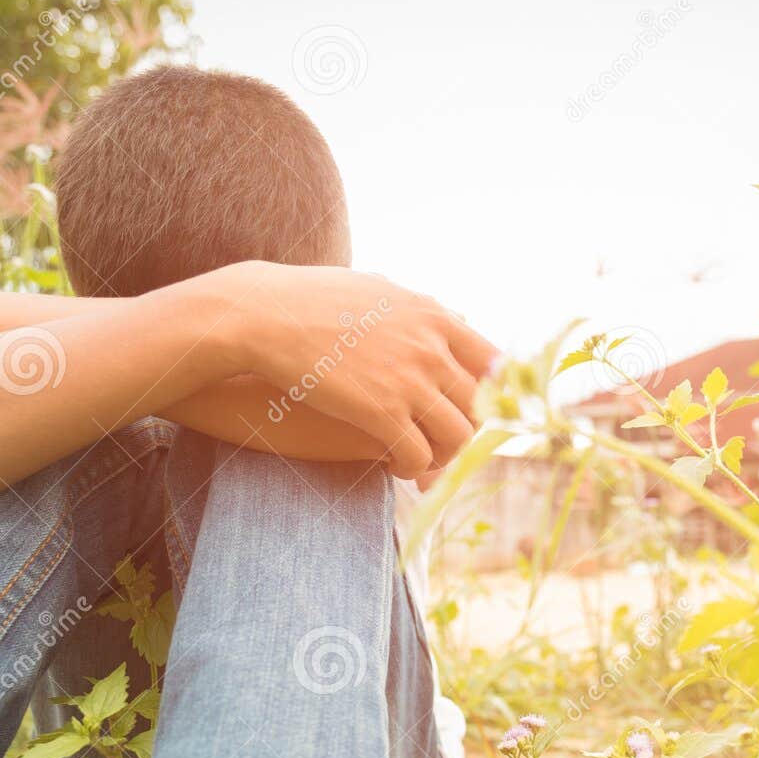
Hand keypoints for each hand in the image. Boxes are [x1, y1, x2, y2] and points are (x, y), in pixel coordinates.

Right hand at [210, 262, 499, 478]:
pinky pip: (419, 456)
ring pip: (457, 436)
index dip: (490, 395)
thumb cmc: (310, 299)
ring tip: (423, 462)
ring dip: (444, 457)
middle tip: (444, 446)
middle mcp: (431, 348)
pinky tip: (397, 468)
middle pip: (478, 405)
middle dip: (465, 433)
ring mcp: (409, 381)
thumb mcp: (377, 289)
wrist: (265, 315)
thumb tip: (445, 313)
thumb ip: (416, 309)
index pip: (493, 363)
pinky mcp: (381, 413)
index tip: (472, 413)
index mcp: (434, 316)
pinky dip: (413, 469)